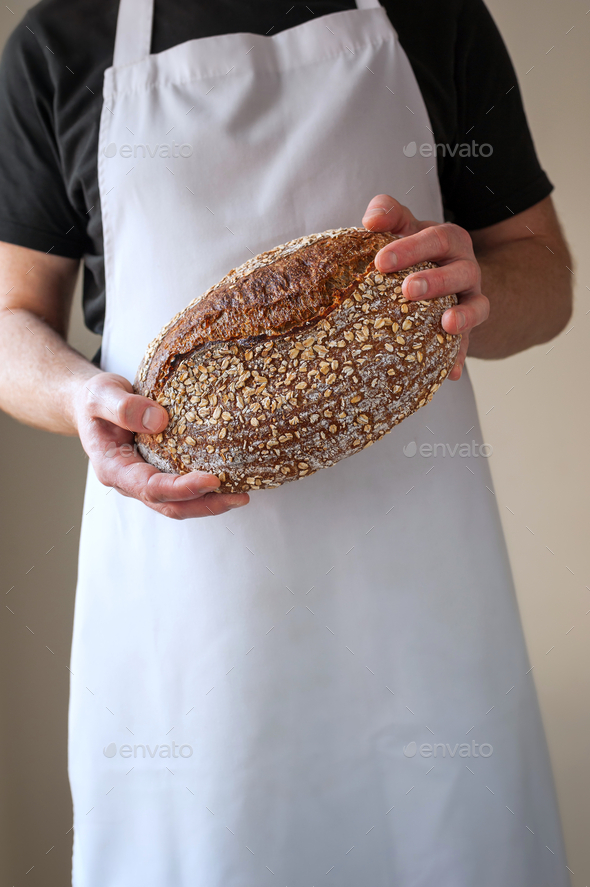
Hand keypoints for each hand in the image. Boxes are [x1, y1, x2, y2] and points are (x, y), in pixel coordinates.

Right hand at [72, 372, 248, 518]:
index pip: (150, 488)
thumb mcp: (100, 394)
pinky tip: (230, 479)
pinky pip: (183, 487)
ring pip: (179, 503)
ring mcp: (146, 480)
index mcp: (113, 469)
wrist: (92, 403)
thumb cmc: (94, 399)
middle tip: (239, 497)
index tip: (212, 480)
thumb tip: (158, 420)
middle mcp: (131, 481)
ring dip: (210, 502)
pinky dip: (206, 488)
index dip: (181, 488)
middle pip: (170, 505)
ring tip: (242, 495)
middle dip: (205, 504)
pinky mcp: (160, 471)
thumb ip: (123, 406)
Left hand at [362, 194, 489, 379]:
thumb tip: (371, 219)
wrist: (444, 274)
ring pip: (477, 305)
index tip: (380, 261)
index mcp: (449, 240)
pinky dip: (460, 357)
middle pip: (459, 271)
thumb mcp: (405, 228)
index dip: (410, 248)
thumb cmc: (414, 250)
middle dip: (435, 280)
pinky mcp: (468, 329)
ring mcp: (470, 299)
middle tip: (407, 290)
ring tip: (447, 324)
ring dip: (464, 316)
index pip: (434, 238)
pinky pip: (470, 344)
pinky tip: (452, 373)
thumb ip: (390, 215)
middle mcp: (465, 268)